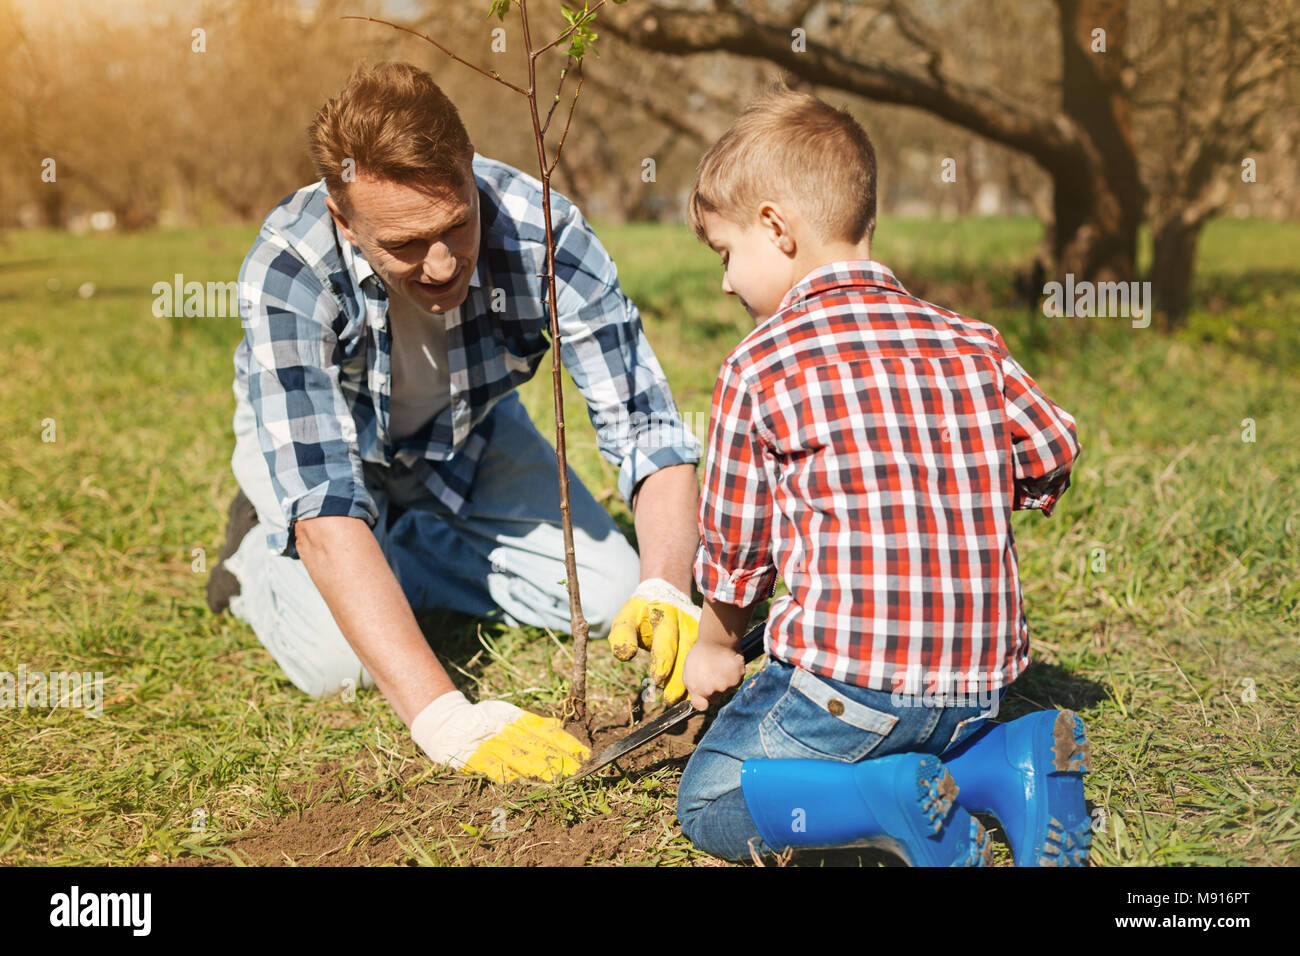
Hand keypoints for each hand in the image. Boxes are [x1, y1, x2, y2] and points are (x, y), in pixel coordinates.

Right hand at [410, 691, 589, 782]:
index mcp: (514, 717)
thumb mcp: (507, 714)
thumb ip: (531, 723)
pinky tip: (522, 782)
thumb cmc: (483, 720)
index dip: (565, 743)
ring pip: (518, 758)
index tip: (583, 755)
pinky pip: (493, 768)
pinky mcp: (473, 758)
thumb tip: (558, 727)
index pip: (546, 730)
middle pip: (536, 745)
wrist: (447, 723)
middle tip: (577, 772)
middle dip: (558, 760)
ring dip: (539, 770)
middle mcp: (504, 729)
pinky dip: (507, 775)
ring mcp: (488, 743)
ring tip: (557, 780)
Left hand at [607, 578, 700, 703]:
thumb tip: (624, 655)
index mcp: (666, 613)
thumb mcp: (628, 616)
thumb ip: (623, 634)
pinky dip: (703, 677)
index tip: (656, 678)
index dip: (662, 659)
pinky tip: (697, 694)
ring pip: (700, 657)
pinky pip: (707, 660)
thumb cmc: (642, 611)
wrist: (666, 594)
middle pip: (687, 650)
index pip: (665, 637)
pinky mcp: (707, 638)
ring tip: (685, 701)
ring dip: (693, 680)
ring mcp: (700, 629)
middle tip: (670, 698)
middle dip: (679, 676)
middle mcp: (687, 621)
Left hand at [683, 639, 744, 711]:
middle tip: (713, 673)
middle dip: (714, 688)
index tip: (704, 694)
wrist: (716, 640)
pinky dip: (733, 676)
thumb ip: (692, 688)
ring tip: (720, 666)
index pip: (702, 707)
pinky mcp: (737, 680)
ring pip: (726, 690)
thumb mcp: (688, 671)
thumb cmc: (700, 654)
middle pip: (716, 698)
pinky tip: (728, 666)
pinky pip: (736, 683)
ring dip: (724, 681)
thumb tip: (697, 699)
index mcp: (697, 690)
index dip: (703, 700)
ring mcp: (726, 686)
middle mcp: (712, 691)